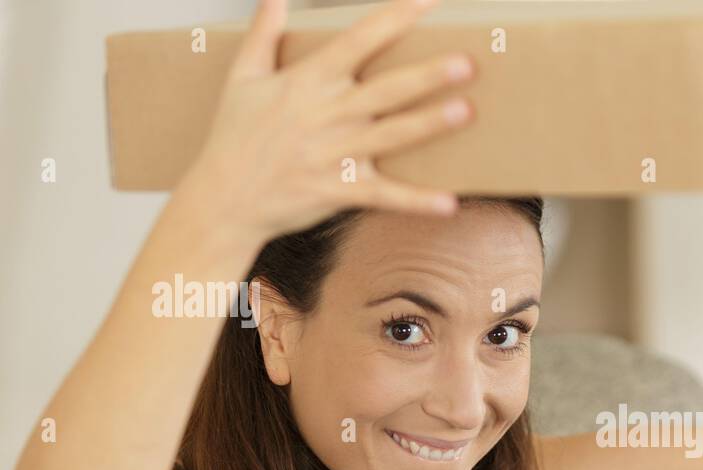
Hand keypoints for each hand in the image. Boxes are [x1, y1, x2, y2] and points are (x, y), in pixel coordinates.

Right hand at [173, 0, 474, 241]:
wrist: (222, 199)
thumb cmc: (234, 137)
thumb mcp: (242, 77)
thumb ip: (263, 34)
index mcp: (307, 80)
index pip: (359, 39)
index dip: (397, 17)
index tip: (431, 1)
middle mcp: (325, 113)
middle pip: (386, 89)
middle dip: (427, 75)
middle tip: (468, 63)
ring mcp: (333, 154)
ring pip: (391, 135)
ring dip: (430, 124)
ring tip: (467, 111)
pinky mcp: (338, 191)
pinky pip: (385, 196)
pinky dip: (417, 201)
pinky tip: (449, 203)